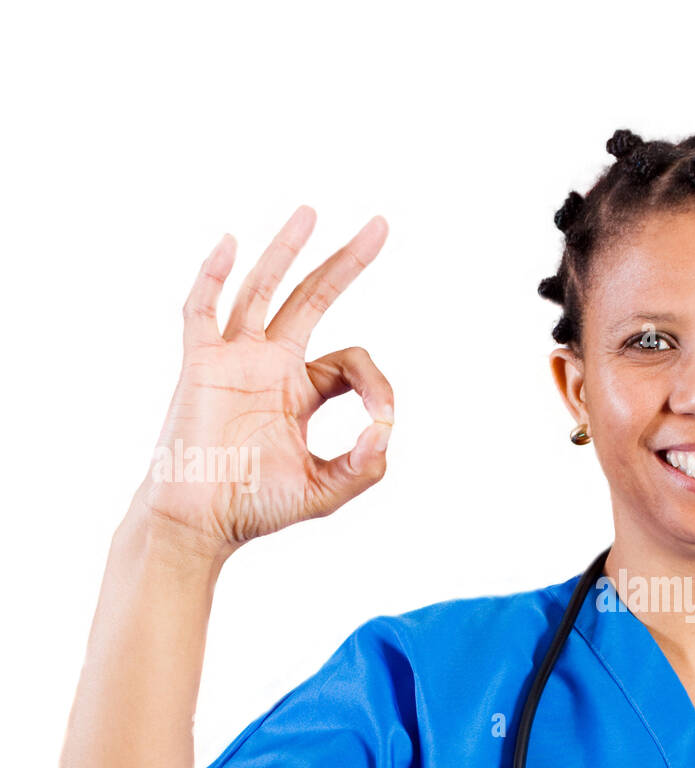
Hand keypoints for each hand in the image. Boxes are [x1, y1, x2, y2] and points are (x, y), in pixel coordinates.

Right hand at [134, 206, 394, 557]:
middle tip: (380, 226)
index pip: (353, 360)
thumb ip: (365, 468)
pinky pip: (202, 310)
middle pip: (313, 298)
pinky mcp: (202, 364)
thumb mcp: (325, 491)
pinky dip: (212, 276)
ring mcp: (236, 360)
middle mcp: (271, 366)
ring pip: (263, 291)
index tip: (384, 421)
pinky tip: (230, 243)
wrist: (200, 521)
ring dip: (287, 252)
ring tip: (311, 212)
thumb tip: (386, 430)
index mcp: (302, 391)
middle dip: (347, 263)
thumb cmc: (255, 506)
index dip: (378, 385)